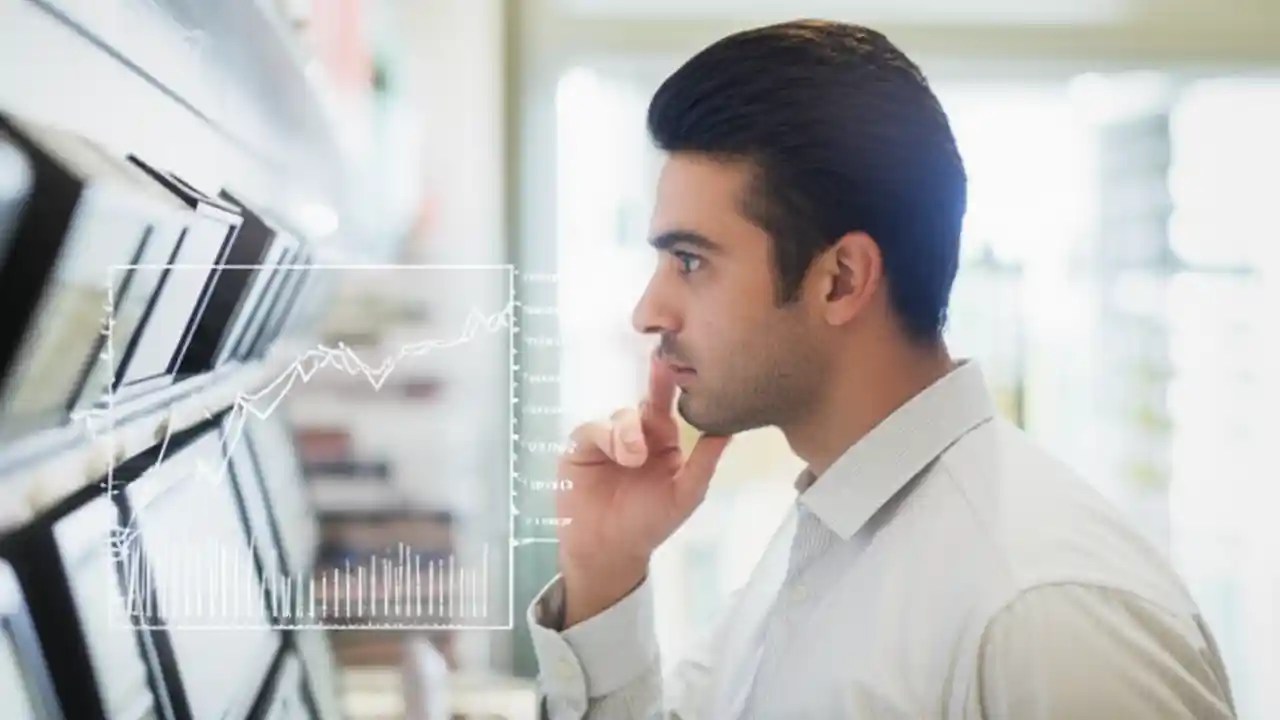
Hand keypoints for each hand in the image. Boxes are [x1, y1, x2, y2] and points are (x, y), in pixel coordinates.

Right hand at [555, 354, 732, 626]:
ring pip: (622, 415)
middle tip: (662, 363)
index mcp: (664, 441)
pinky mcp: (582, 446)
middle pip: (647, 402)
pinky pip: (593, 429)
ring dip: (630, 431)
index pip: (672, 408)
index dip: (676, 386)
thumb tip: (728, 430)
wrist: (607, 551)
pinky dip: (607, 437)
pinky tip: (618, 455)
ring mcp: (608, 438)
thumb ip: (704, 462)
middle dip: (656, 384)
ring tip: (634, 458)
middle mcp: (637, 434)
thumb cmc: (649, 523)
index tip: (683, 362)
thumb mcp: (685, 495)